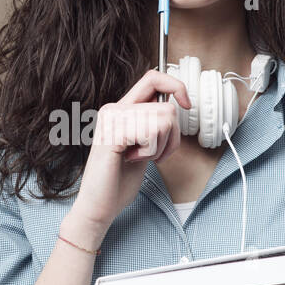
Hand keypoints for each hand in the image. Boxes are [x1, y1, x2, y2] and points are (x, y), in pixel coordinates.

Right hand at [68, 70, 192, 237]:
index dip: (176, 86)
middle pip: (166, 106)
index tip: (186, 105)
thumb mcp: (144, 147)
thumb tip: (174, 107)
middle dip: (172, 137)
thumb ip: (154, 125)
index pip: (153, 78)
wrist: (98, 206)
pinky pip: (151, 132)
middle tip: (154, 154)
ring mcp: (111, 120)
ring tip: (140, 157)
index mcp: (121, 109)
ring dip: (160, 146)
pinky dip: (151, 151)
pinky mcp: (112, 135)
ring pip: (163, 120)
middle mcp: (114, 109)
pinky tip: (133, 159)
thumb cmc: (118, 181)